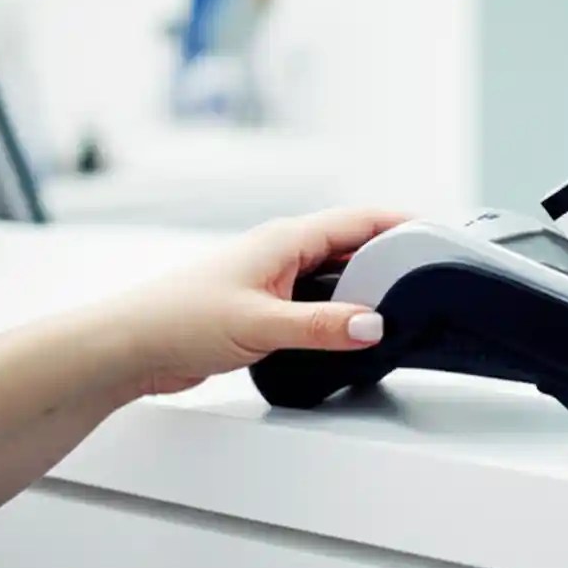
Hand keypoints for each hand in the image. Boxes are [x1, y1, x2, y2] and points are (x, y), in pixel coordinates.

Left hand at [109, 209, 407, 394]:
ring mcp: (273, 279)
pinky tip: (350, 333)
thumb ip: (321, 326)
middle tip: (429, 277)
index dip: (401, 223)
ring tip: (399, 307)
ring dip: (364, 289)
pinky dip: (340, 312)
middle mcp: (282, 253)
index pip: (358, 221)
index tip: (438, 233)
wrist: (129, 347)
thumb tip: (373, 324)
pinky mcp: (264, 307)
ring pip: (335, 276)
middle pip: (352, 246)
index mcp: (285, 240)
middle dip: (391, 258)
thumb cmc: (178, 320)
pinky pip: (317, 302)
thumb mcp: (261, 324)